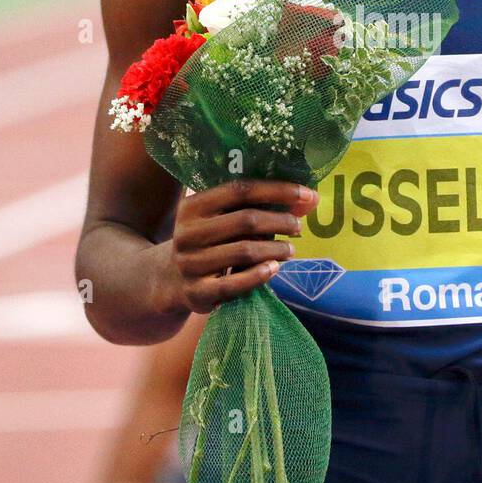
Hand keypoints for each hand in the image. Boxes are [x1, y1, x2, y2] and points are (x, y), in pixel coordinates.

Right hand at [167, 178, 317, 314]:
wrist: (170, 280)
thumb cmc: (209, 241)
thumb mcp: (222, 219)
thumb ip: (261, 206)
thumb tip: (311, 199)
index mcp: (193, 206)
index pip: (240, 189)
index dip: (277, 190)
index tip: (306, 193)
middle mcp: (188, 233)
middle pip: (245, 220)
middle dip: (280, 221)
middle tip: (298, 226)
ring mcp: (190, 264)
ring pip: (244, 251)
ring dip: (275, 249)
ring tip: (291, 249)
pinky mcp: (197, 293)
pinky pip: (233, 284)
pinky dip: (259, 275)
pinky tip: (275, 268)